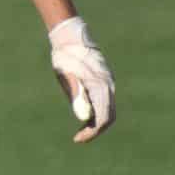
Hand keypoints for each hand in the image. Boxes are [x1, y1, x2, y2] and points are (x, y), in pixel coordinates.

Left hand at [48, 15, 114, 142]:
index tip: (78, 139)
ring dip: (96, 122)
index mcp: (100, 86)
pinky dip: (97, 112)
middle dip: (95, 130)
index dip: (92, 132)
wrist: (70, 35)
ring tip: (80, 129)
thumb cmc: (65, 56)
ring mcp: (107, 82)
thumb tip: (84, 117)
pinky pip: (105, 101)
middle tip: (79, 137)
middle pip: (109, 116)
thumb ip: (76, 94)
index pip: (103, 118)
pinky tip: (84, 114)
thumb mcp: (66, 76)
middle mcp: (108, 85)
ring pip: (108, 109)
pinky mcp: (103, 80)